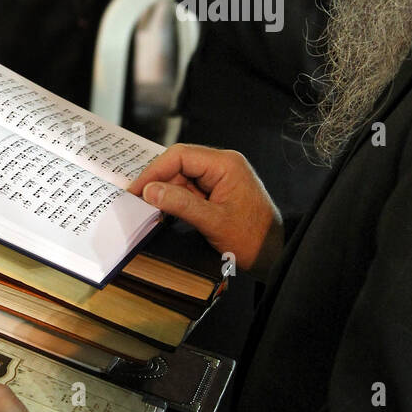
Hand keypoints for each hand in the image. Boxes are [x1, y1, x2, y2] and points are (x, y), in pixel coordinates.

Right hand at [129, 144, 282, 274]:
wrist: (274, 255)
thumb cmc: (253, 238)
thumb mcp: (213, 221)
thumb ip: (181, 204)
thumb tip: (150, 190)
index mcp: (226, 164)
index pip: (181, 156)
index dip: (155, 170)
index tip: (137, 189)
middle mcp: (223, 166)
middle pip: (180, 164)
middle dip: (158, 182)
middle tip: (136, 201)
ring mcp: (220, 179)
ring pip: (182, 178)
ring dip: (165, 193)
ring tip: (147, 209)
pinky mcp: (217, 193)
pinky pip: (190, 190)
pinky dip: (175, 200)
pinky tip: (163, 212)